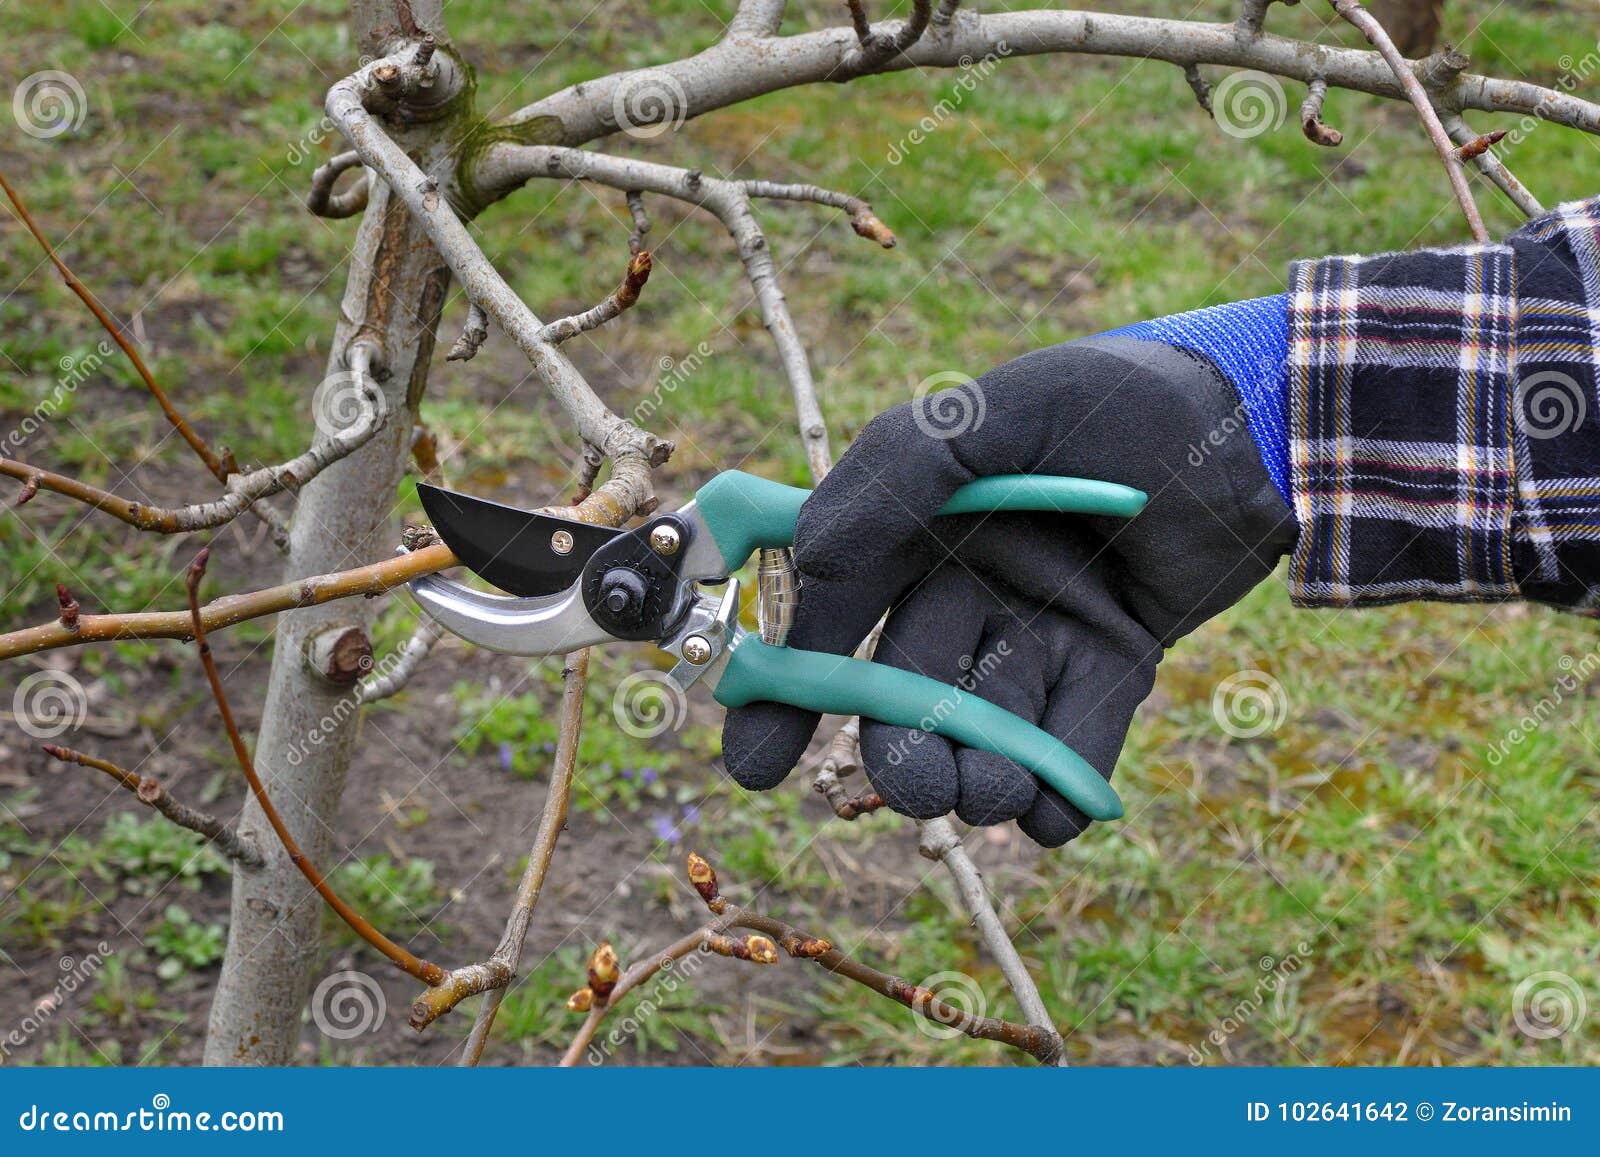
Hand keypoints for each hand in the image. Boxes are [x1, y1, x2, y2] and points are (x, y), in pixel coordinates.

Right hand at [721, 334, 1296, 845]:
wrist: (1267, 427)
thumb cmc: (1123, 399)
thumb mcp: (997, 411)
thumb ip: (898, 473)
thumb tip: (808, 556)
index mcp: (925, 529)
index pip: (838, 618)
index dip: (791, 689)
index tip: (757, 761)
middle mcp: (974, 587)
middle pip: (910, 697)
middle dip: (904, 754)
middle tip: (925, 789)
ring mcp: (1044, 632)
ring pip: (986, 735)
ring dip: (983, 780)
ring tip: (1000, 789)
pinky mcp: (1115, 666)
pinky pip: (1072, 748)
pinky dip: (1061, 792)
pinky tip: (1060, 806)